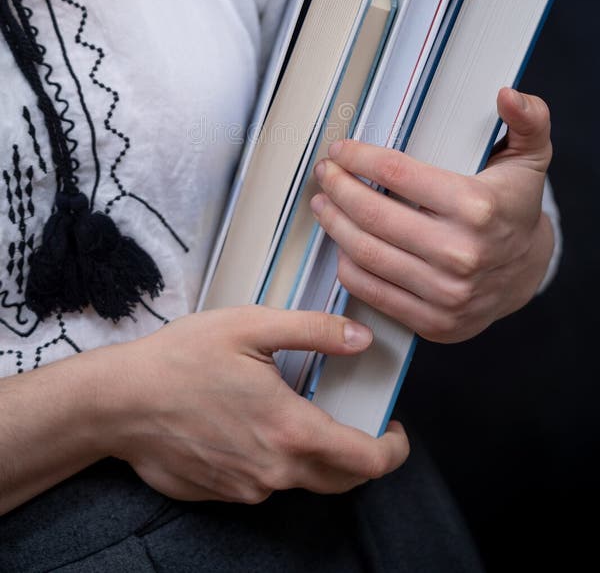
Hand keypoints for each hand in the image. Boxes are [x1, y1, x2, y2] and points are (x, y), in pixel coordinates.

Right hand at [99, 306, 408, 502]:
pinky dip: (276, 460)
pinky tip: (254, 424)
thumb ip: (314, 332)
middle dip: (362, 455)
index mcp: (291, 430)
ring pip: (303, 481)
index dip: (393, 448)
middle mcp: (275, 471)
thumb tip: (362, 340)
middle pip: (343, 479)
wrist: (119, 402)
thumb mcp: (252, 327)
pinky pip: (266, 483)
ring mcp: (247, 488)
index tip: (395, 429)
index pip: (368, 461)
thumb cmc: (182, 359)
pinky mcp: (223, 494)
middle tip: (358, 421)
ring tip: (298, 411)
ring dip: (315, 454)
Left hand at [309, 87, 554, 342]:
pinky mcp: (434, 321)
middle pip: (373, 215)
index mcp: (478, 207)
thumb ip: (527, 119)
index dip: (359, 157)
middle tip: (324, 174)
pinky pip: (372, 291)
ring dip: (334, 224)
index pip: (396, 174)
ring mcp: (447, 293)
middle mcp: (461, 254)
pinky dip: (348, 266)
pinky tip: (342, 243)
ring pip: (367, 253)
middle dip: (337, 188)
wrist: (527, 272)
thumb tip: (507, 94)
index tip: (340, 150)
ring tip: (323, 204)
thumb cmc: (515, 206)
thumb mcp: (529, 157)